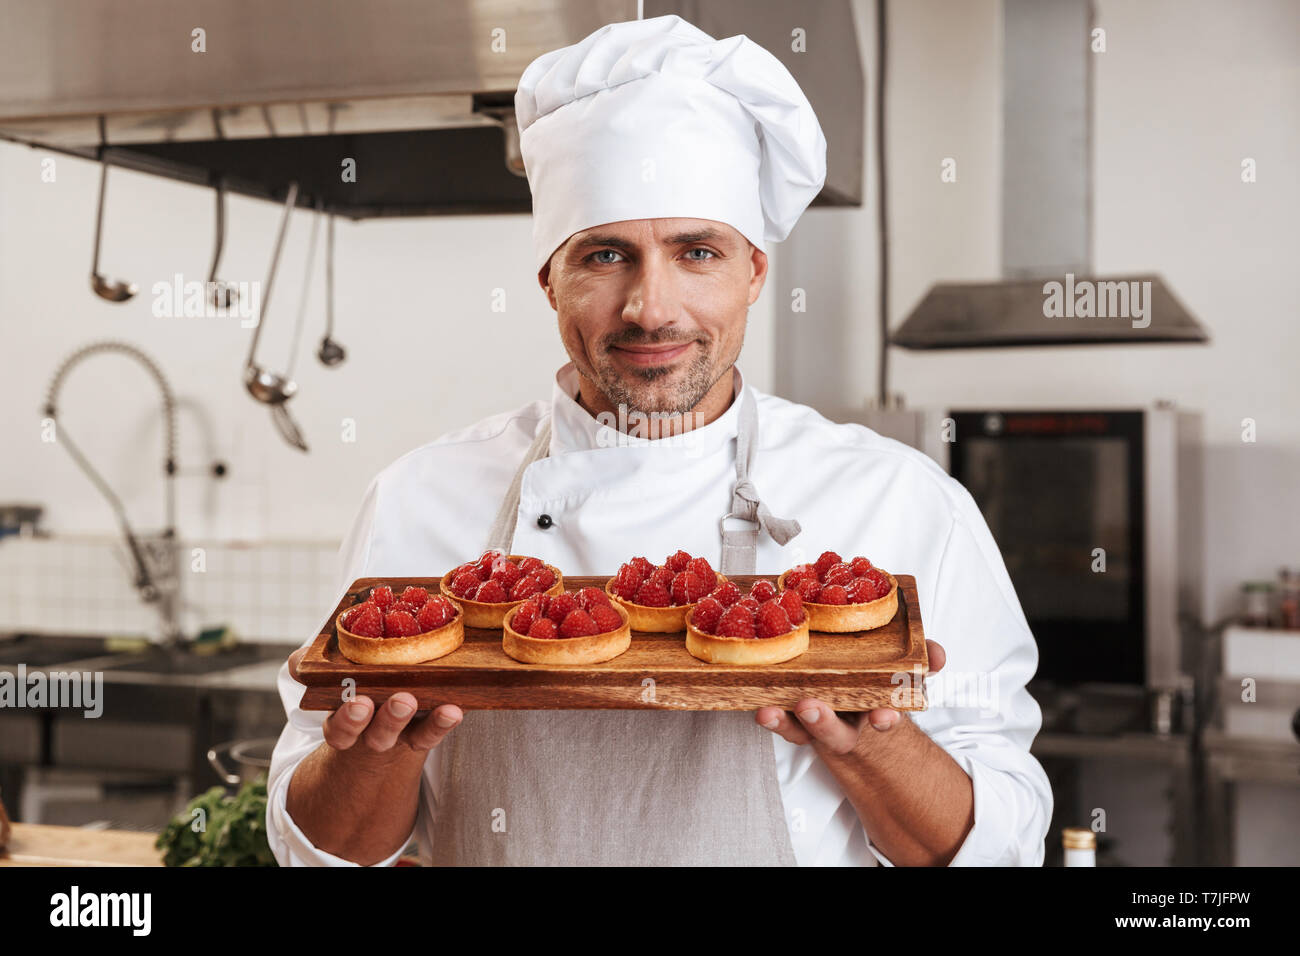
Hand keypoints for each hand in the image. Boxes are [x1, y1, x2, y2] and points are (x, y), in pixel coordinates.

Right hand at [287, 647, 462, 756]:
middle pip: (377, 735)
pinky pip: (436, 731)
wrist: (379, 737)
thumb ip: (309, 667)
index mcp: (344, 723)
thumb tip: (297, 660)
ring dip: (423, 720)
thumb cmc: (351, 692)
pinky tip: (455, 707)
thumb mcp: (327, 681)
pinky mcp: (427, 731)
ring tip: (428, 701)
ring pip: (411, 734)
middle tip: (400, 700)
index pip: (339, 730)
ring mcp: (403, 734)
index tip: (358, 702)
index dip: (347, 721)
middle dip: (387, 719)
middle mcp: (374, 734)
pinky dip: (445, 721)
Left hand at [755, 639, 944, 755]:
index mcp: (872, 713)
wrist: (851, 705)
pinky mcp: (787, 715)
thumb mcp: (905, 673)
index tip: (884, 717)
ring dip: (783, 721)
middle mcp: (841, 723)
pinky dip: (768, 715)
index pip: (882, 719)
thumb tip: (937, 655)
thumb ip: (925, 662)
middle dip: (822, 722)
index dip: (884, 719)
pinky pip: (775, 718)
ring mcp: (811, 722)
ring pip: (796, 729)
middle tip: (810, 708)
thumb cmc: (873, 686)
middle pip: (832, 731)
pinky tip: (757, 708)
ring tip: (768, 711)